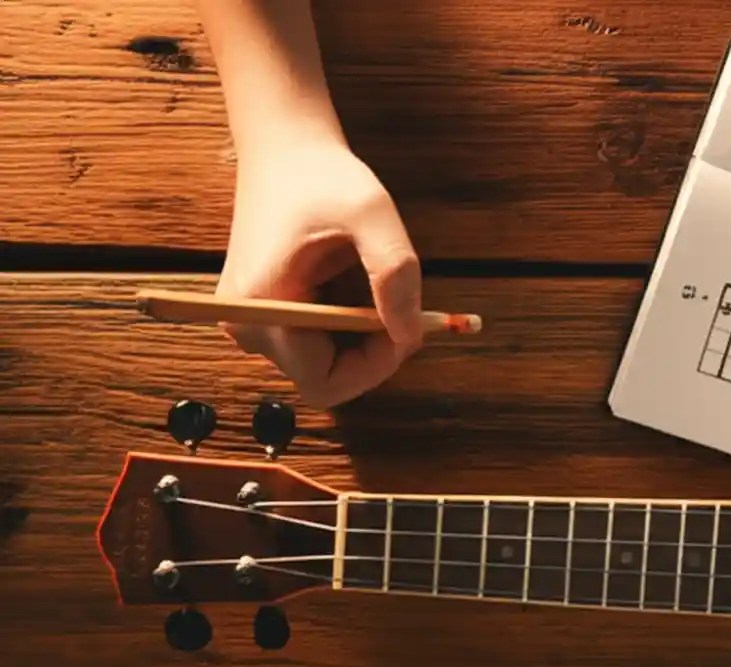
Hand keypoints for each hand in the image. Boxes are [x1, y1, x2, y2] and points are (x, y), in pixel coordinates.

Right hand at [216, 139, 422, 408]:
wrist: (284, 148)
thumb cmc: (323, 175)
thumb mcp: (372, 213)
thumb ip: (395, 274)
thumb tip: (410, 336)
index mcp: (263, 306)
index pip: (324, 382)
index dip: (374, 367)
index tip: (408, 329)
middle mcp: (247, 324)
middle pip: (323, 378)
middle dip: (371, 354)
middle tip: (403, 310)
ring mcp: (250, 321)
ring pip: (321, 362)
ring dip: (360, 338)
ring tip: (373, 285)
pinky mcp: (261, 312)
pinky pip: (313, 342)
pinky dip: (345, 326)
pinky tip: (352, 284)